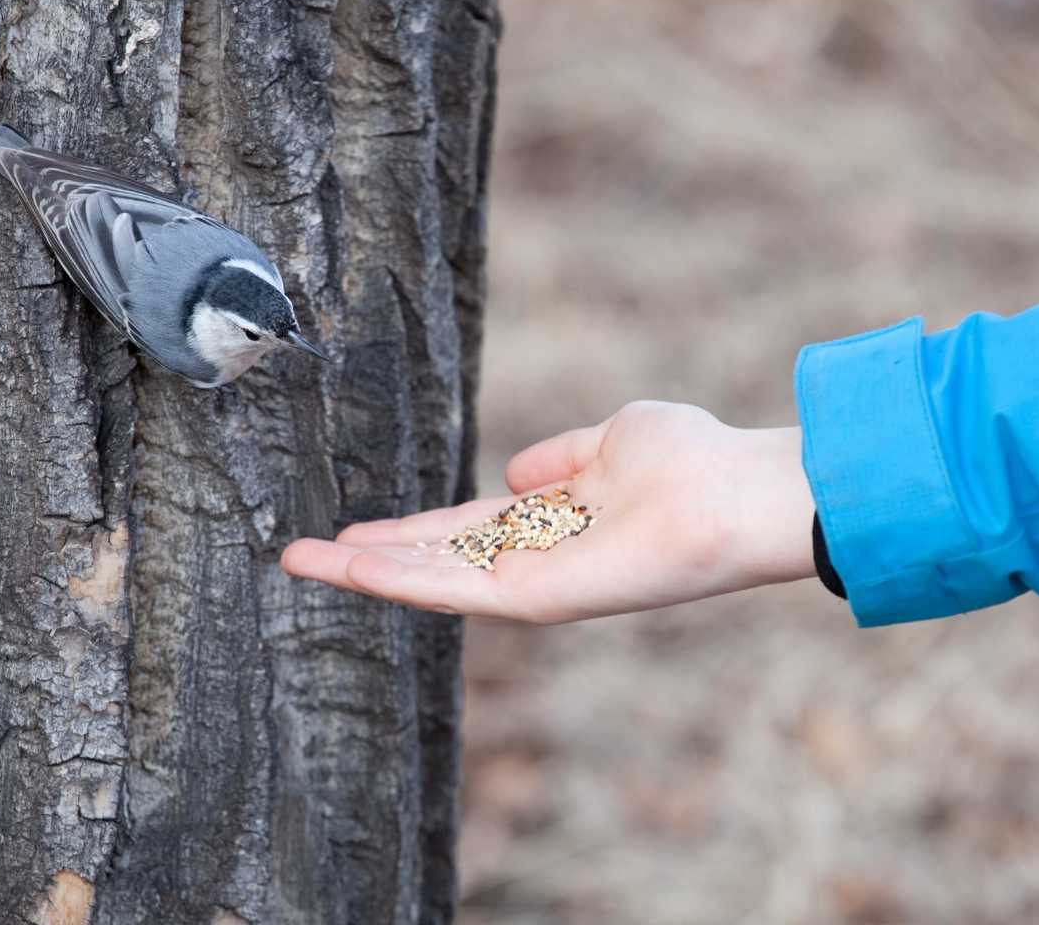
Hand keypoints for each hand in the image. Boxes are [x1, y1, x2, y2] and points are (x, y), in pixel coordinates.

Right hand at [280, 401, 817, 622]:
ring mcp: (535, 583)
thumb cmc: (695, 459)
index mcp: (550, 522)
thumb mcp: (613, 438)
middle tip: (298, 556)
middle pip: (435, 561)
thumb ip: (562, 455)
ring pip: (433, 582)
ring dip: (364, 573)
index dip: (406, 532)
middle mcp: (536, 558)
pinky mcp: (540, 599)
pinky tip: (350, 566)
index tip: (350, 530)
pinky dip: (401, 579)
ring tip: (300, 563)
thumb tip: (519, 470)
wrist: (740, 492)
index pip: (462, 531)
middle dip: (367, 558)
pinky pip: (459, 590)